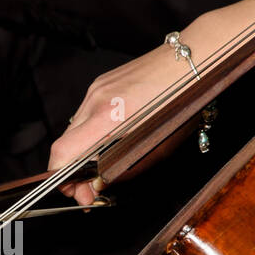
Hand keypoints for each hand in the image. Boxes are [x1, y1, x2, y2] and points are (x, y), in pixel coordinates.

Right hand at [49, 18, 230, 203]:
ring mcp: (95, 89)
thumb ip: (121, 169)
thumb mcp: (156, 148)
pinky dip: (91, 133)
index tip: (78, 192)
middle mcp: (95, 100)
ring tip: (102, 163)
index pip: (63, 152)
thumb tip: (96, 185)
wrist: (191, 62)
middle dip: (72, 170)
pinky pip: (85, 115)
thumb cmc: (182, 103)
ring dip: (82, 151)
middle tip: (89, 186)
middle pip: (64, 144)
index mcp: (109, 116)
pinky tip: (109, 138)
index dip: (63, 178)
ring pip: (74, 130)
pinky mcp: (100, 83)